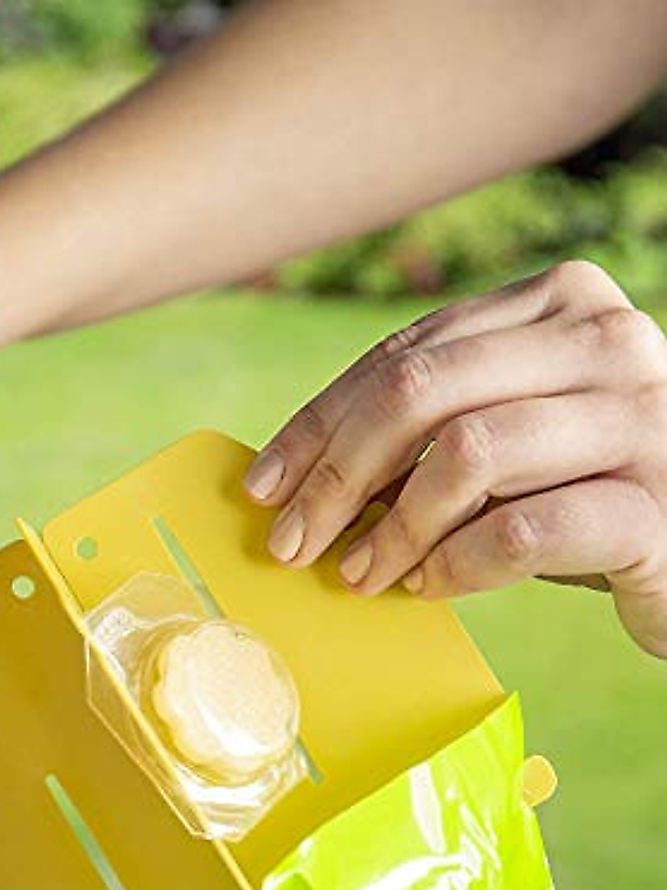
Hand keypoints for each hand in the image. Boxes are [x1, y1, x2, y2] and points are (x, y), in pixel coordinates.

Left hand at [244, 261, 666, 657]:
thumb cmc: (580, 489)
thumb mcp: (505, 439)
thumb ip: (426, 430)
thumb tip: (292, 477)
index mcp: (558, 303)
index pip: (404, 354)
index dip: (318, 424)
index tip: (263, 486)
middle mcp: (606, 341)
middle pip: (421, 393)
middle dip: (335, 475)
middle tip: (291, 543)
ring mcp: (642, 418)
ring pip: (468, 453)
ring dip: (393, 527)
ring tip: (360, 574)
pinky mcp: (658, 507)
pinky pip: (522, 530)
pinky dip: (455, 564)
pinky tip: (427, 586)